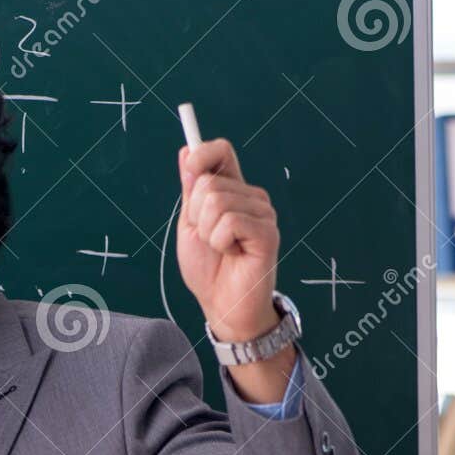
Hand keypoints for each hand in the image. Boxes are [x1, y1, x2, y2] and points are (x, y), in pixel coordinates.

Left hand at [176, 138, 279, 339]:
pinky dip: (220, 242)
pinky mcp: (267, 232)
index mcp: (231, 190)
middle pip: (209, 182)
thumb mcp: (190, 225)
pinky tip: (232, 253)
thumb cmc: (207, 268)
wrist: (220, 304)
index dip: (202, 154)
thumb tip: (186, 151)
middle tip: (209, 239)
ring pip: (217, 202)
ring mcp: (262, 213)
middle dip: (196, 216)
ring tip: (222, 249)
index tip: (189, 170)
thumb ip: (191, 191)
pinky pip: (230, 222)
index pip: (221, 150)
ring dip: (207, 232)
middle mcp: (250, 197)